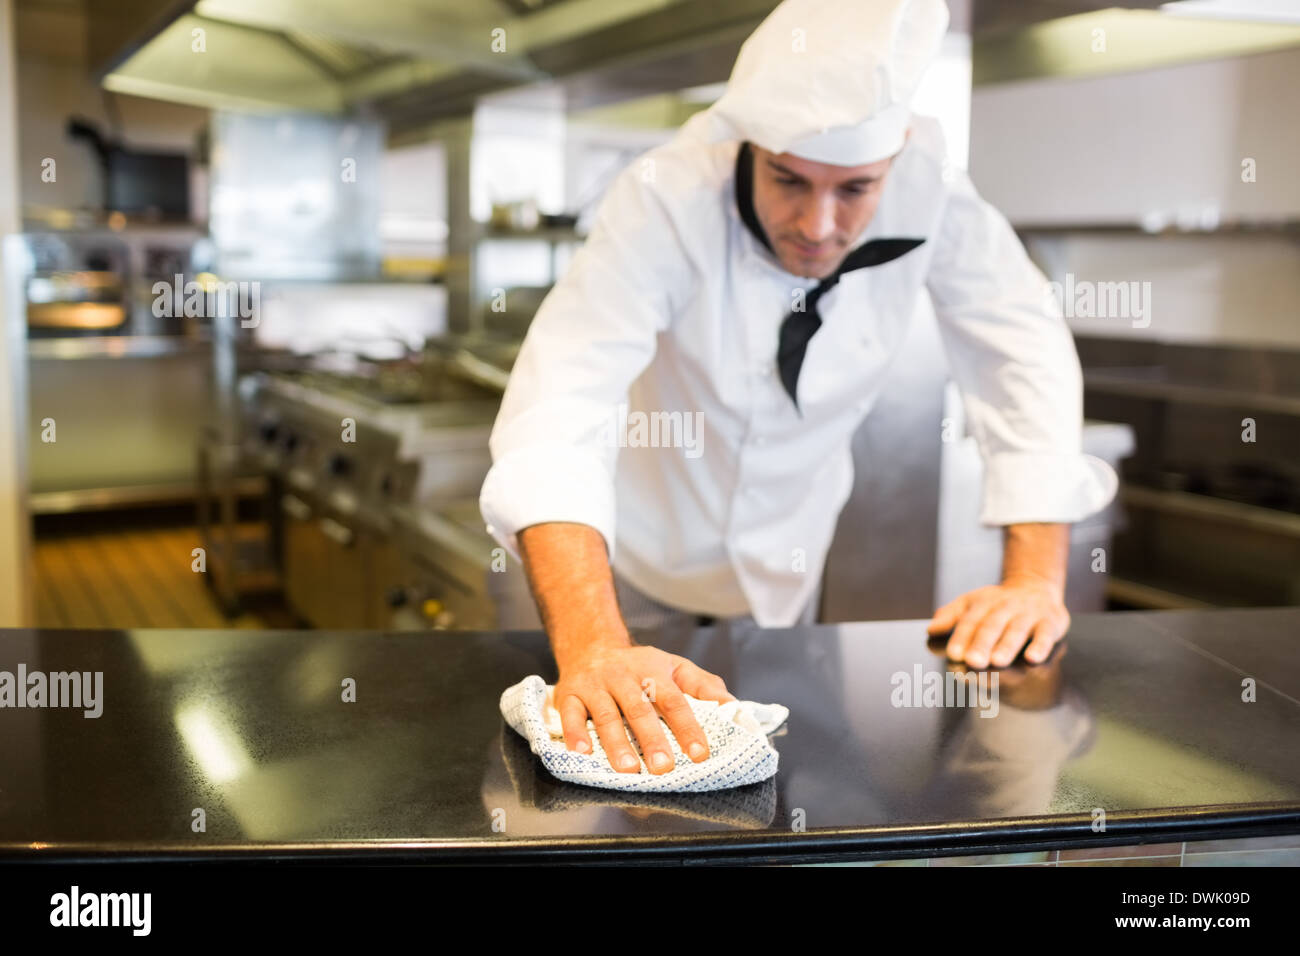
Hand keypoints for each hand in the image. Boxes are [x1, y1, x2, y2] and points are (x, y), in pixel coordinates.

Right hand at [553, 644, 734, 773]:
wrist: (591, 645)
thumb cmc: (639, 666)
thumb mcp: (674, 667)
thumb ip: (704, 686)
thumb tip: (732, 708)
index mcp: (652, 670)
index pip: (673, 700)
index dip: (687, 727)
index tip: (699, 753)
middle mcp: (622, 677)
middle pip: (639, 709)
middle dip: (652, 739)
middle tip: (664, 767)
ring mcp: (594, 686)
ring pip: (605, 715)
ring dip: (616, 744)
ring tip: (629, 769)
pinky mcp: (569, 695)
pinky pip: (570, 715)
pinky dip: (575, 734)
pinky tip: (583, 753)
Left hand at [926, 576, 1069, 668]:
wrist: (1036, 586)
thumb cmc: (997, 604)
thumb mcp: (972, 604)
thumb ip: (951, 616)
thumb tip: (931, 629)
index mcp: (983, 603)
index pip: (970, 621)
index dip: (962, 637)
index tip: (953, 654)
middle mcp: (1006, 607)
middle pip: (992, 626)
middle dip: (982, 644)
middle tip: (973, 662)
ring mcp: (1029, 614)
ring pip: (1017, 631)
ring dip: (1007, 646)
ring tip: (998, 661)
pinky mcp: (1050, 622)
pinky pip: (1045, 634)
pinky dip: (1040, 646)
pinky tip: (1033, 659)